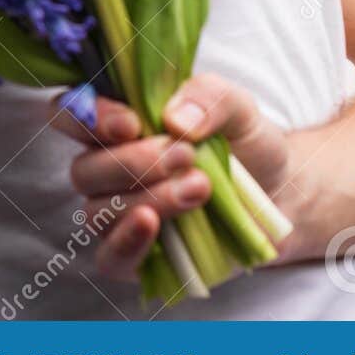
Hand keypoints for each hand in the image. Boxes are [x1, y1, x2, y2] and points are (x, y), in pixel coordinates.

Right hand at [51, 72, 298, 278]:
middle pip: (84, 169)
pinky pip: (109, 256)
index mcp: (116, 125)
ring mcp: (117, 215)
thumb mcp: (239, 108)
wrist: (284, 199)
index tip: (132, 123)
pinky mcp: (137, 257)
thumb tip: (175, 120)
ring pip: (97, 211)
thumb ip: (209, 97)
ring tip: (199, 188)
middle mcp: (107, 169)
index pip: (70, 114)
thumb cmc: (247, 147)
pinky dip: (126, 242)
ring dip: (147, 198)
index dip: (88, 118)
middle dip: (133, 163)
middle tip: (186, 156)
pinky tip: (154, 225)